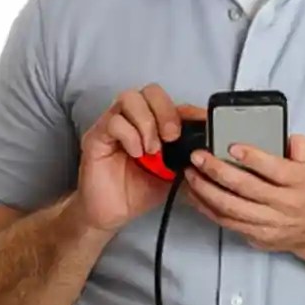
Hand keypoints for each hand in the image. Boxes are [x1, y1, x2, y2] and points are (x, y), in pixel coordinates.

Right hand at [75, 84, 204, 232]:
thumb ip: (186, 153)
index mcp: (152, 123)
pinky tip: (137, 154)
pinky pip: (114, 122)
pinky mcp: (96, 136)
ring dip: (147, 122)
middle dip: (166, 111)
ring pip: (130, 98)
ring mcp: (111, 124)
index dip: (186, 110)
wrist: (112, 214)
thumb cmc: (140, 191)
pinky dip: (130, 136)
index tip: (200, 125)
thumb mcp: (173, 171)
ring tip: (152, 150)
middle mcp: (131, 118)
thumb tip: (208, 142)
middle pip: (150, 91)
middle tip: (171, 138)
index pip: (169, 100)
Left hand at [183, 133, 304, 252]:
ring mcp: (269, 223)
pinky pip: (226, 222)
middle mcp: (285, 205)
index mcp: (300, 183)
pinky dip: (206, 207)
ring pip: (232, 208)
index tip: (232, 147)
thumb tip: (287, 139)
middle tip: (199, 156)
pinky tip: (195, 193)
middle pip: (246, 188)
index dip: (253, 158)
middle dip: (218, 170)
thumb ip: (302, 146)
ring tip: (191, 173)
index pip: (275, 169)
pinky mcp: (256, 235)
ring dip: (206, 190)